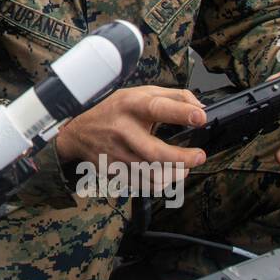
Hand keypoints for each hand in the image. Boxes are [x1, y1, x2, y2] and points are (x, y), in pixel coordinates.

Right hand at [54, 85, 208, 169]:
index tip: (201, 117)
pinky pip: (144, 185)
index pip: (157, 107)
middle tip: (199, 156)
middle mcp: (122, 130)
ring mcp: (116, 154)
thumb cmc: (115, 111)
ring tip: (183, 168)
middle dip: (184, 159)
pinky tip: (166, 175)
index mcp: (130, 105)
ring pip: (153, 175)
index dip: (181, 113)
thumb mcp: (139, 93)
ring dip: (175, 174)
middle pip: (157, 153)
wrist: (78, 132)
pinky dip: (160, 184)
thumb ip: (172, 96)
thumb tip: (200, 107)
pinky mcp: (113, 171)